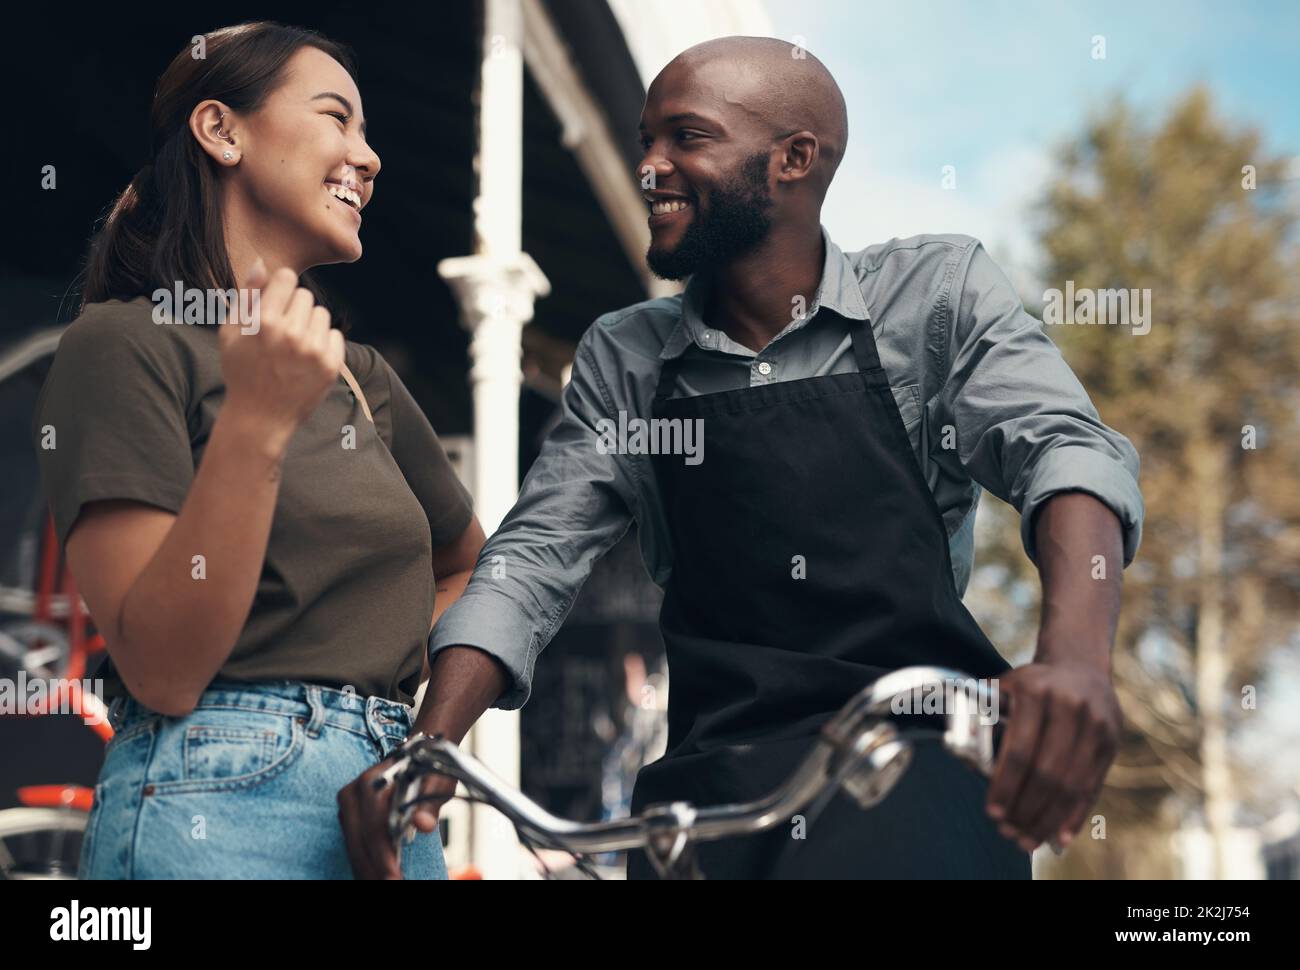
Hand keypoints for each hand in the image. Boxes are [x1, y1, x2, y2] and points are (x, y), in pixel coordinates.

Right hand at [219, 258, 344, 450]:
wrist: (260, 418)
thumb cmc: (241, 371)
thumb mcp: (231, 332)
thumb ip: (246, 295)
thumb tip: (262, 262)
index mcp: (263, 322)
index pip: (287, 278)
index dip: (280, 288)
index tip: (275, 304)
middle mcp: (291, 334)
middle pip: (306, 295)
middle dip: (293, 308)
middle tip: (281, 332)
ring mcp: (313, 351)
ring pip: (322, 314)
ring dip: (309, 325)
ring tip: (293, 346)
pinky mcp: (331, 366)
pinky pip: (336, 335)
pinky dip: (324, 343)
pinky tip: (306, 358)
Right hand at [337, 754, 456, 879]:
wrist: (418, 752)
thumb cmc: (429, 769)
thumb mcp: (437, 783)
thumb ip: (429, 804)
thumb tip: (423, 825)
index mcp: (375, 781)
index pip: (376, 826)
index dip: (383, 856)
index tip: (394, 878)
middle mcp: (355, 791)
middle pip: (359, 840)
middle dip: (373, 869)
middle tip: (390, 885)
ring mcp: (348, 802)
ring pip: (353, 844)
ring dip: (366, 869)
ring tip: (383, 884)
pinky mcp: (348, 813)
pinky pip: (353, 842)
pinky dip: (363, 861)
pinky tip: (373, 876)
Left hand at [985, 661, 1121, 853]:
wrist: (1080, 666)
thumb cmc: (1032, 685)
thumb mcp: (1005, 686)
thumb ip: (983, 714)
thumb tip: (960, 750)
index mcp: (1035, 691)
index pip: (1019, 749)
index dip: (1006, 785)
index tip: (993, 812)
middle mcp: (1069, 706)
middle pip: (1048, 772)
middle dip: (1026, 809)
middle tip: (1008, 833)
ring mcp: (1096, 725)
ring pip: (1072, 784)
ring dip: (1048, 819)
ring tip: (1028, 840)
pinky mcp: (1111, 742)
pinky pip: (1092, 787)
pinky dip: (1075, 816)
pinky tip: (1059, 837)